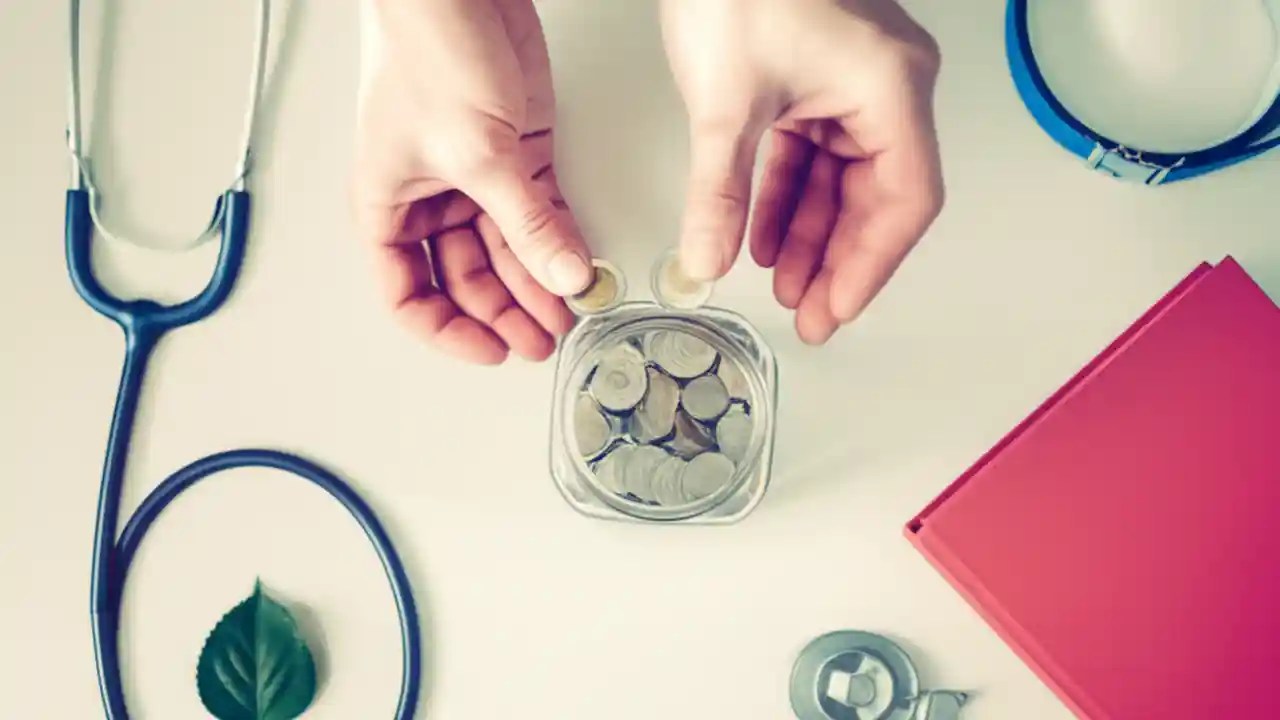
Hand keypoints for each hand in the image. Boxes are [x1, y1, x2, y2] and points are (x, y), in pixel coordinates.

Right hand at [354, 0, 590, 363]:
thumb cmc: (426, 49)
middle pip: (466, 279)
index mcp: (389, 206)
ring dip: (537, 284)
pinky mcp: (517, 156)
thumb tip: (562, 277)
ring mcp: (476, 179)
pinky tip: (577, 270)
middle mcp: (430, 199)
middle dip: (504, 313)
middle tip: (542, 340)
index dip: (446, 330)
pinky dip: (558, 245)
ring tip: (568, 314)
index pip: (407, 293)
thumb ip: (526, 223)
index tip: (489, 348)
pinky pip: (538, 217)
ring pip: (506, 252)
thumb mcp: (477, 155)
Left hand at [661, 0, 943, 343]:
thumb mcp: (725, 102)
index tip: (836, 309)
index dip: (869, 266)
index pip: (902, 201)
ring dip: (808, 233)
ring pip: (842, 180)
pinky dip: (786, 194)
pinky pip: (813, 152)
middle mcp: (886, 87)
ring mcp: (854, 83)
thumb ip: (718, 191)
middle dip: (835, 259)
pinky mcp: (819, 79)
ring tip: (779, 284)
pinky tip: (759, 233)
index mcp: (890, 88)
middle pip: (876, 198)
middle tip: (807, 313)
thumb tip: (708, 257)